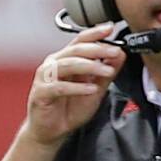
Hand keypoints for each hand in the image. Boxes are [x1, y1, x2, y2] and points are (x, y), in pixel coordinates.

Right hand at [25, 22, 124, 146]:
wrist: (52, 132)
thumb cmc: (69, 110)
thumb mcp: (95, 90)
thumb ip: (106, 73)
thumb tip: (120, 54)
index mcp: (66, 59)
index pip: (80, 40)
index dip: (95, 33)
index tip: (110, 28)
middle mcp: (54, 64)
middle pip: (75, 50)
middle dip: (97, 49)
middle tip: (114, 52)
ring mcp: (45, 78)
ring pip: (68, 65)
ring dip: (90, 67)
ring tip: (107, 72)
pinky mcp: (41, 93)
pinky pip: (59, 87)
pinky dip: (77, 88)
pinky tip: (90, 89)